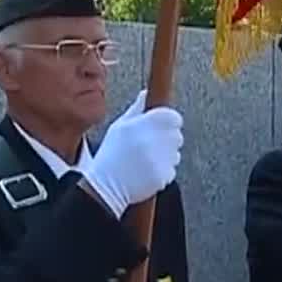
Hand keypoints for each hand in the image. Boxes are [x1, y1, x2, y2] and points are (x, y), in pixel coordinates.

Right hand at [83, 90, 184, 218]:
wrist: (105, 187)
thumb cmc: (111, 155)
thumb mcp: (119, 127)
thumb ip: (137, 109)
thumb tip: (146, 94)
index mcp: (144, 124)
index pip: (173, 117)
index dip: (169, 122)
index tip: (162, 126)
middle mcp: (155, 140)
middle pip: (176, 135)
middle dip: (167, 139)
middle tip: (151, 145)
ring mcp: (161, 159)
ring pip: (175, 153)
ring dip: (166, 155)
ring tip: (146, 160)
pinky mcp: (164, 176)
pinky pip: (172, 170)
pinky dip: (163, 171)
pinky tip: (147, 171)